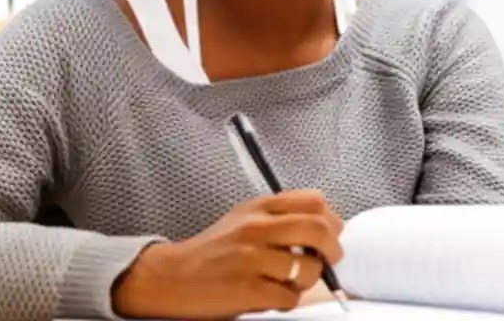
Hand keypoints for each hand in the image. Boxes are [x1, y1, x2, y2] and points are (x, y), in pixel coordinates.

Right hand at [112, 190, 343, 318]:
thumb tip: (326, 228)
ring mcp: (251, 258)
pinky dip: (286, 301)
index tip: (330, 234)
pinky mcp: (246, 289)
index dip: (331, 220)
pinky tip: (270, 296)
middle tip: (329, 260)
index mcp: (259, 207)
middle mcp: (256, 228)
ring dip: (307, 281)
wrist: (169, 277)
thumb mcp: (244, 219)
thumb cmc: (213, 250)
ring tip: (290, 282)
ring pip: (308, 268)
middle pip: (319, 230)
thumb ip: (280, 217)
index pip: (314, 202)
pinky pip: (289, 297)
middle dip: (333, 250)